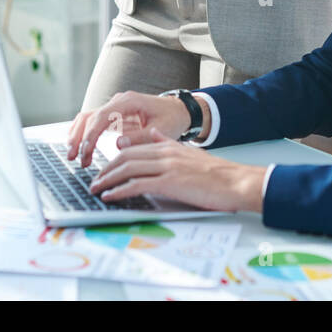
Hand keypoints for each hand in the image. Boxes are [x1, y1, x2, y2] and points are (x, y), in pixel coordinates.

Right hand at [66, 90, 190, 167]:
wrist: (179, 110)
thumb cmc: (172, 119)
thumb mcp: (160, 130)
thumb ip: (140, 137)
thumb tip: (118, 144)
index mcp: (129, 101)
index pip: (102, 116)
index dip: (91, 135)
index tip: (86, 151)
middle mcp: (118, 101)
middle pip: (90, 116)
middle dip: (79, 137)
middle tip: (74, 157)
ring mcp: (115, 107)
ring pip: (88, 118)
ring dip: (78, 136)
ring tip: (73, 156)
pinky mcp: (114, 115)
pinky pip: (94, 122)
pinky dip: (84, 134)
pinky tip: (79, 147)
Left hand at [87, 127, 267, 212]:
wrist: (237, 182)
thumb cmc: (218, 174)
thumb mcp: (191, 153)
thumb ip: (170, 144)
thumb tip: (156, 135)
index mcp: (168, 147)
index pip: (133, 149)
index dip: (115, 159)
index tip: (104, 169)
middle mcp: (165, 153)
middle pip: (125, 157)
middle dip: (106, 169)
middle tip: (94, 180)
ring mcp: (166, 167)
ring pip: (127, 169)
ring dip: (107, 180)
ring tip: (95, 189)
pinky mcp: (170, 182)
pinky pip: (137, 185)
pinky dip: (119, 190)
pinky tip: (110, 196)